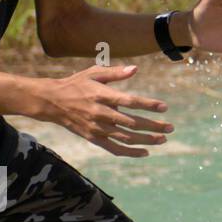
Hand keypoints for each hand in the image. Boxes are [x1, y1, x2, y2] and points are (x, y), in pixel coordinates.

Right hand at [34, 64, 170, 156]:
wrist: (51, 102)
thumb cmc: (76, 84)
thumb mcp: (93, 73)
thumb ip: (115, 72)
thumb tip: (135, 69)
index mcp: (102, 95)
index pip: (129, 101)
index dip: (148, 105)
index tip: (164, 107)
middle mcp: (100, 113)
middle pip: (131, 123)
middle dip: (153, 126)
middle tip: (171, 127)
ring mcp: (96, 128)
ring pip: (125, 138)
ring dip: (146, 140)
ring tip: (163, 139)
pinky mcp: (93, 138)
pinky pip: (113, 148)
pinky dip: (130, 152)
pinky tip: (144, 152)